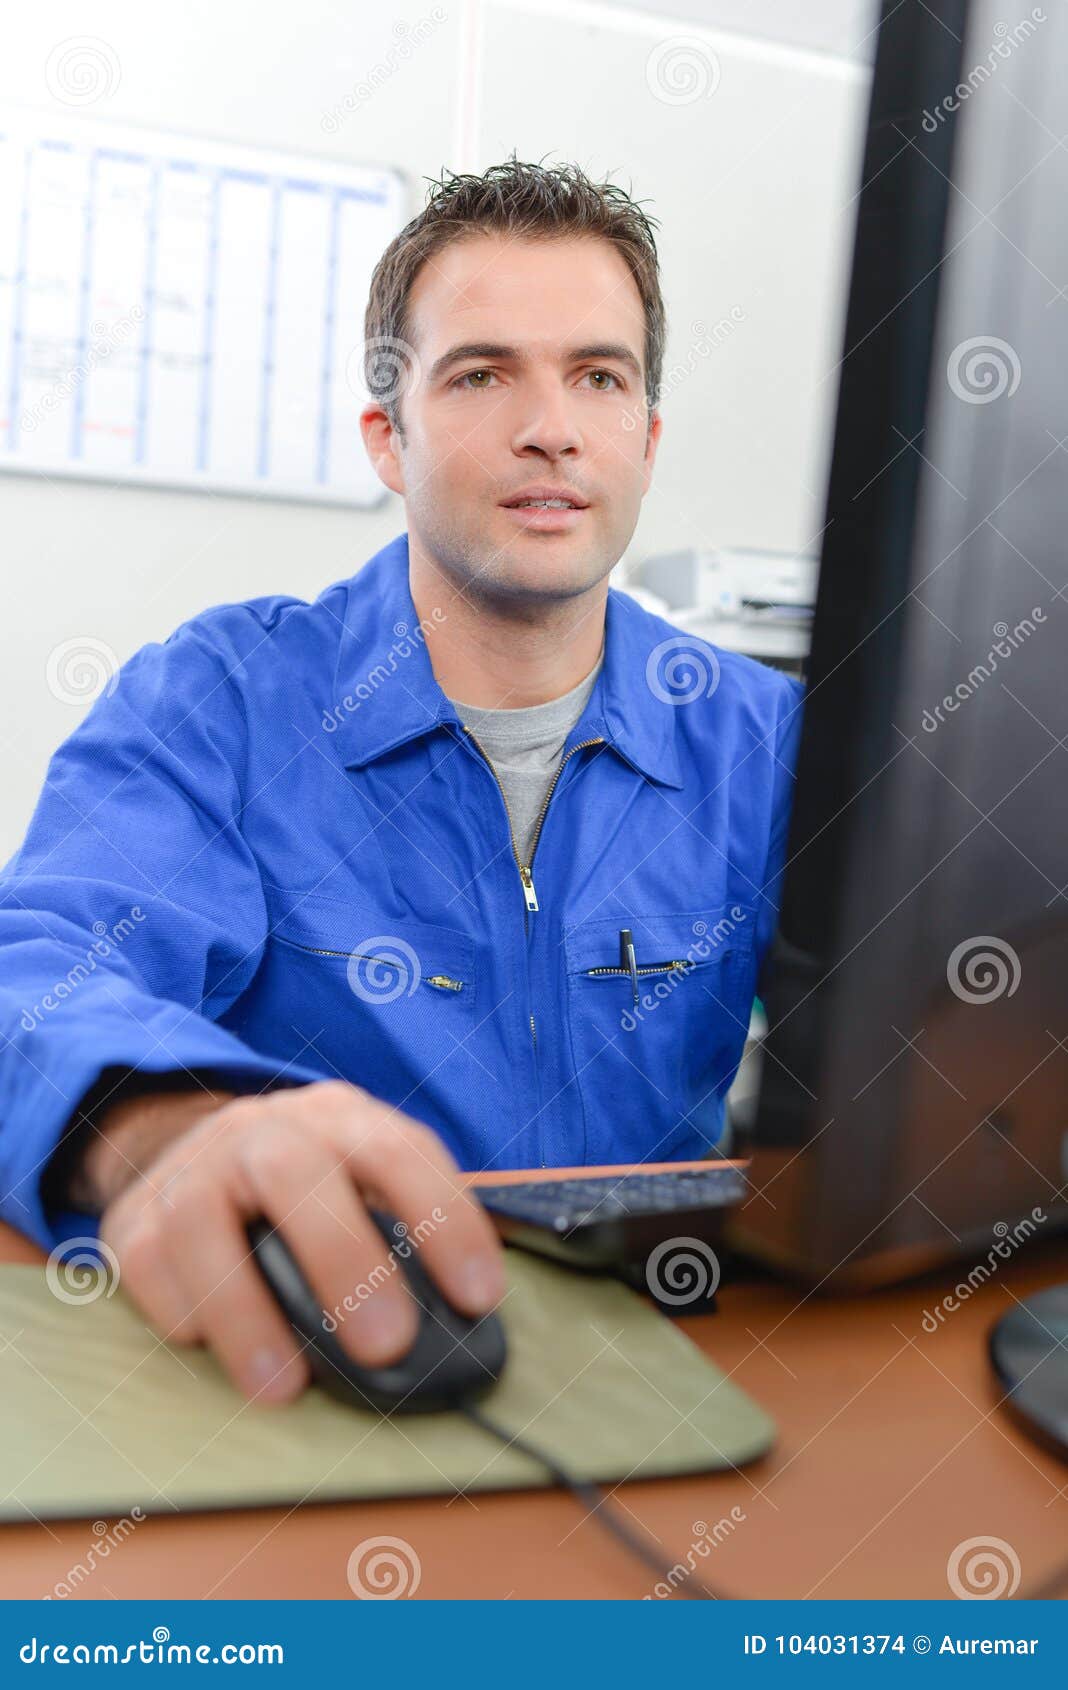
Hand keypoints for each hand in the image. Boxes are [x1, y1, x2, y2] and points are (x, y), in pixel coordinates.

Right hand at [97, 1080, 505, 1402]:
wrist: (188, 1145)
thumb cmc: (304, 1183)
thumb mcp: (361, 1180)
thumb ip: (403, 1233)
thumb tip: (460, 1319)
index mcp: (340, 1118)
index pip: (399, 1152)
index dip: (445, 1220)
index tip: (479, 1296)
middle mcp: (265, 1131)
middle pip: (298, 1175)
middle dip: (345, 1262)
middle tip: (385, 1345)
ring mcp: (194, 1170)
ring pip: (203, 1223)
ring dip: (246, 1312)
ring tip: (285, 1387)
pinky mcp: (135, 1219)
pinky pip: (148, 1265)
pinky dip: (183, 1312)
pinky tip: (212, 1348)